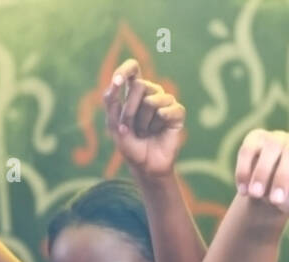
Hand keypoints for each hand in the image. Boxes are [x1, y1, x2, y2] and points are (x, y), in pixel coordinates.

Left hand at [104, 59, 185, 178]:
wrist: (147, 166)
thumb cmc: (130, 145)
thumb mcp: (114, 126)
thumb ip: (111, 104)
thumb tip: (114, 84)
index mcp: (134, 91)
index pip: (133, 69)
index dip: (125, 70)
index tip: (117, 81)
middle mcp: (151, 93)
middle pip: (140, 85)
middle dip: (130, 110)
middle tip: (132, 127)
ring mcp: (166, 102)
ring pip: (152, 100)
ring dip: (144, 122)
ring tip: (146, 131)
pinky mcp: (177, 113)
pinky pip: (168, 110)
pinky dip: (159, 122)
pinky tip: (159, 131)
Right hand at [235, 129, 288, 227]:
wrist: (268, 192)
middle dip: (282, 177)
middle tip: (275, 200)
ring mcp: (276, 137)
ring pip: (269, 150)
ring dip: (261, 174)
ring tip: (256, 195)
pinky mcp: (255, 138)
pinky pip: (247, 151)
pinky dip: (244, 171)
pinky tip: (243, 190)